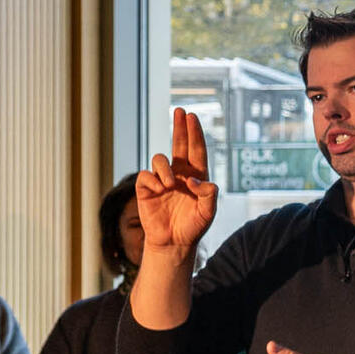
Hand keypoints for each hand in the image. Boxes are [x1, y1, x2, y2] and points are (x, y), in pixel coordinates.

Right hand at [136, 108, 220, 256]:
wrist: (174, 242)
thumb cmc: (193, 226)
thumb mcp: (208, 212)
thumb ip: (208, 193)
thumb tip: (192, 178)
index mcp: (196, 176)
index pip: (196, 150)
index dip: (194, 133)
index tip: (192, 116)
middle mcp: (179, 174)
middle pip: (179, 145)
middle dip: (180, 128)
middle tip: (181, 111)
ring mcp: (162, 180)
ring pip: (160, 159)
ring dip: (165, 168)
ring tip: (170, 184)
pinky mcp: (147, 189)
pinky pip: (146, 175)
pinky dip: (153, 180)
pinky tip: (159, 190)